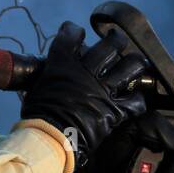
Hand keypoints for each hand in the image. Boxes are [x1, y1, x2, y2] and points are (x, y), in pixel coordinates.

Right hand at [20, 22, 147, 168]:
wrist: (50, 140)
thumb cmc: (37, 117)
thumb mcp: (36, 89)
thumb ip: (48, 77)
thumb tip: (48, 74)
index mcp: (63, 65)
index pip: (71, 36)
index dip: (73, 31)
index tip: (76, 32)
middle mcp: (86, 72)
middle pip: (109, 46)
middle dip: (115, 40)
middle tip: (116, 41)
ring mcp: (103, 90)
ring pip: (129, 67)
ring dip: (133, 64)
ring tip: (134, 64)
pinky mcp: (115, 110)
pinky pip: (135, 101)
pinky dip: (137, 100)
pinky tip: (136, 98)